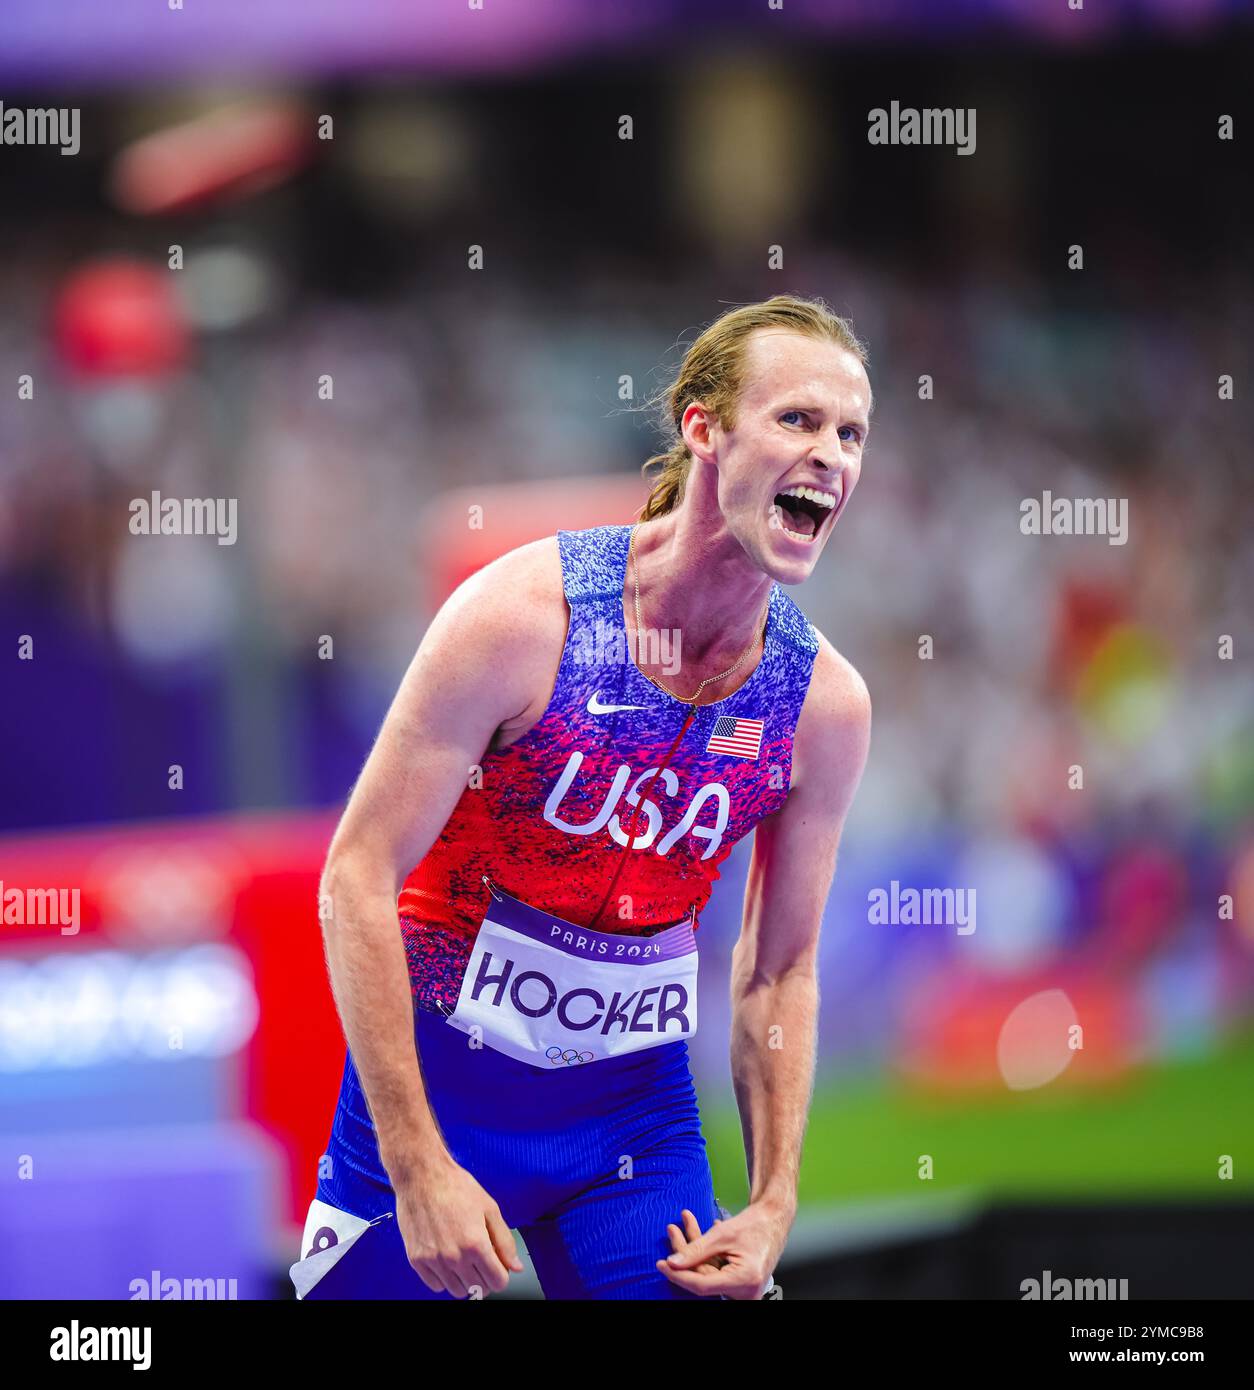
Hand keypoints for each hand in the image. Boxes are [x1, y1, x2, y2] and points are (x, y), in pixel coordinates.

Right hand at [394, 1156, 523, 1297]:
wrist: (422, 1177)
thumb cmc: (456, 1187)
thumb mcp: (489, 1208)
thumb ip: (505, 1241)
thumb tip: (516, 1266)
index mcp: (476, 1244)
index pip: (498, 1282)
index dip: (501, 1274)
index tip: (497, 1264)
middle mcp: (455, 1257)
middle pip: (478, 1289)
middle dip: (484, 1276)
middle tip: (480, 1258)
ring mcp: (434, 1261)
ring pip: (457, 1291)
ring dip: (464, 1280)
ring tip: (463, 1257)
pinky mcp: (417, 1260)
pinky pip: (436, 1285)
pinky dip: (443, 1278)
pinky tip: (446, 1258)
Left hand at [656, 1203, 787, 1298]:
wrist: (775, 1219)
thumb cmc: (756, 1224)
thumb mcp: (723, 1234)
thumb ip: (696, 1250)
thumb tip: (673, 1263)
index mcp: (744, 1280)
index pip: (701, 1285)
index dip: (679, 1275)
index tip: (662, 1264)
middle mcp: (746, 1291)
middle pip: (703, 1278)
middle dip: (686, 1253)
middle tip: (673, 1231)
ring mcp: (744, 1290)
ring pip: (708, 1273)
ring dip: (695, 1250)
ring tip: (685, 1224)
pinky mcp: (740, 1284)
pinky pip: (716, 1272)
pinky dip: (707, 1253)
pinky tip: (702, 1233)